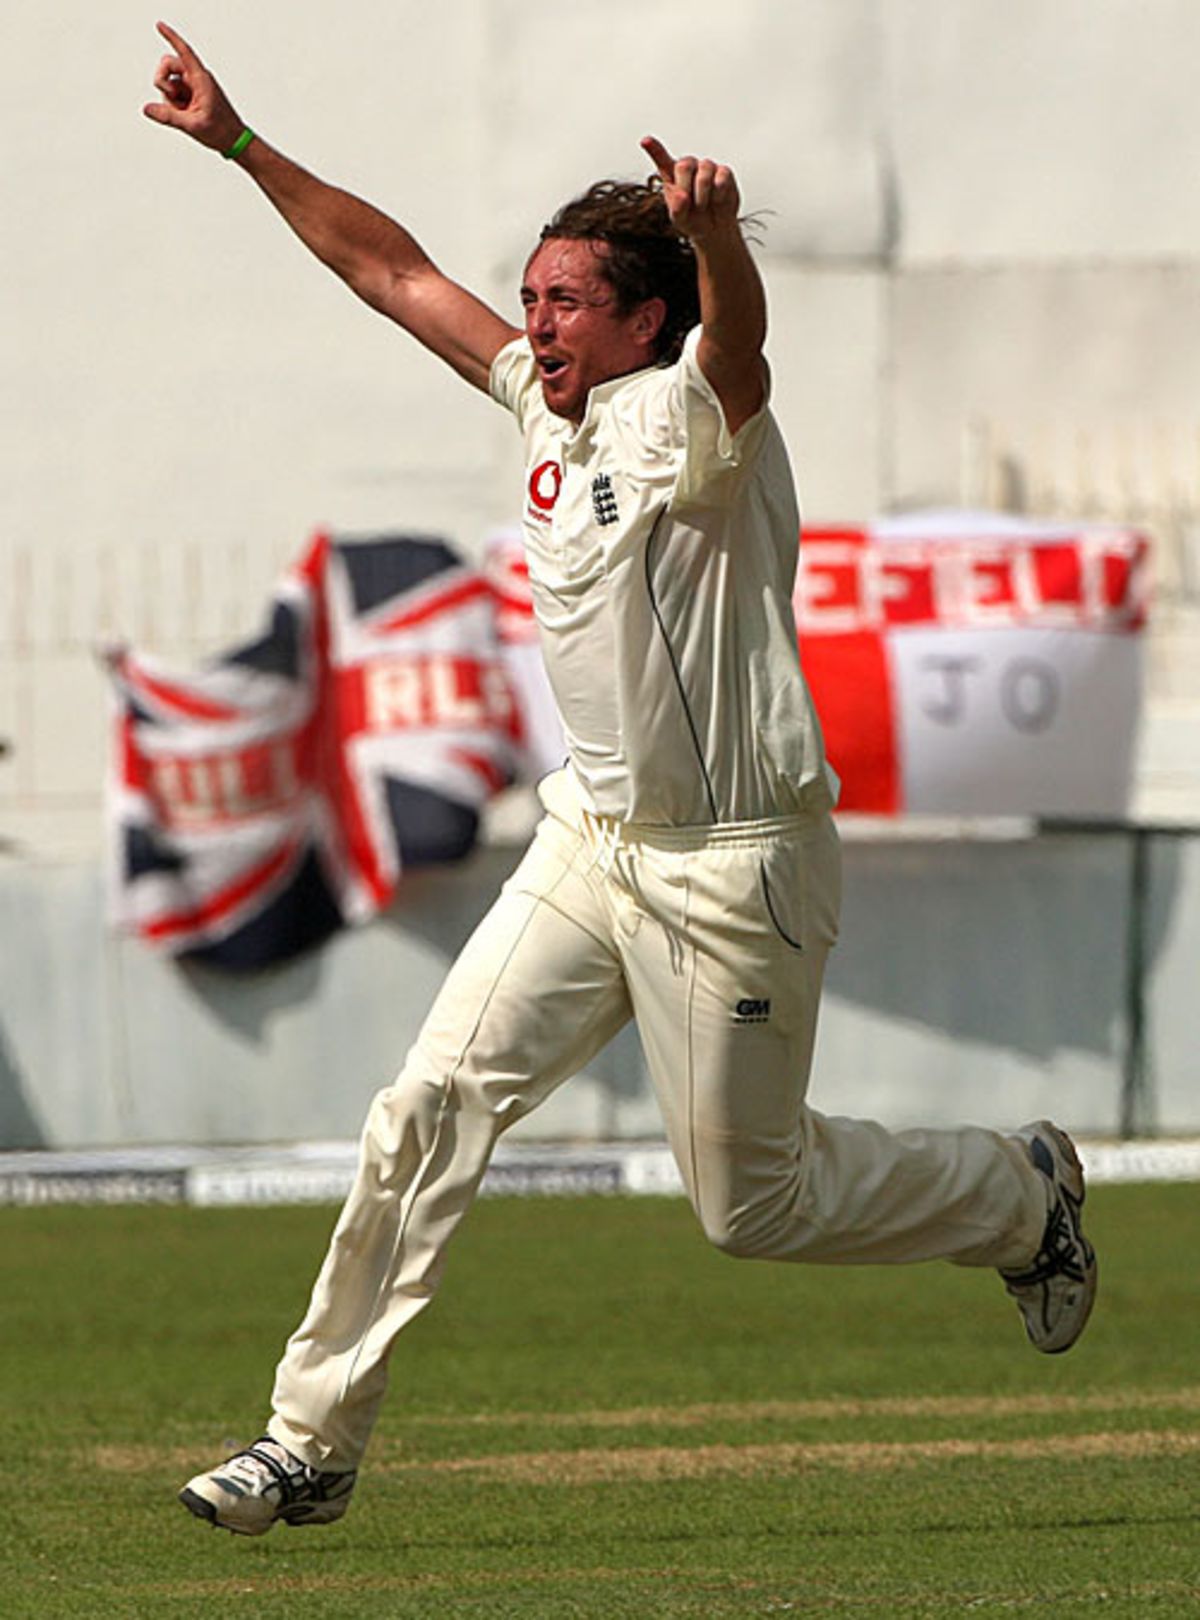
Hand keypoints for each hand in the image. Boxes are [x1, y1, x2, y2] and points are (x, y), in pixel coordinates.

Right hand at [142, 21, 243, 153]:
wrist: (233, 140)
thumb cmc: (221, 130)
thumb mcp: (193, 125)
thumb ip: (169, 116)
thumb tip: (148, 108)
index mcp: (201, 79)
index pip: (184, 53)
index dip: (171, 37)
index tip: (160, 25)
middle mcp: (196, 78)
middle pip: (168, 65)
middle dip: (163, 81)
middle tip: (171, 97)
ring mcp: (192, 86)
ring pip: (168, 81)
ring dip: (169, 97)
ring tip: (185, 112)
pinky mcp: (190, 95)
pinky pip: (172, 93)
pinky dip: (173, 104)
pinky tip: (185, 114)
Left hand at [641, 136, 740, 241]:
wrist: (714, 228)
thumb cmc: (693, 220)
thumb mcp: (680, 221)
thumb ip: (676, 209)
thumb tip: (682, 196)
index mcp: (672, 176)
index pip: (662, 160)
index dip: (655, 149)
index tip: (645, 141)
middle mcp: (689, 166)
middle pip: (684, 165)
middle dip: (686, 187)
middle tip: (689, 203)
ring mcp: (707, 167)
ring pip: (704, 171)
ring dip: (702, 196)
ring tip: (703, 206)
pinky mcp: (724, 172)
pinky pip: (721, 177)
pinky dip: (718, 194)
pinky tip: (717, 201)